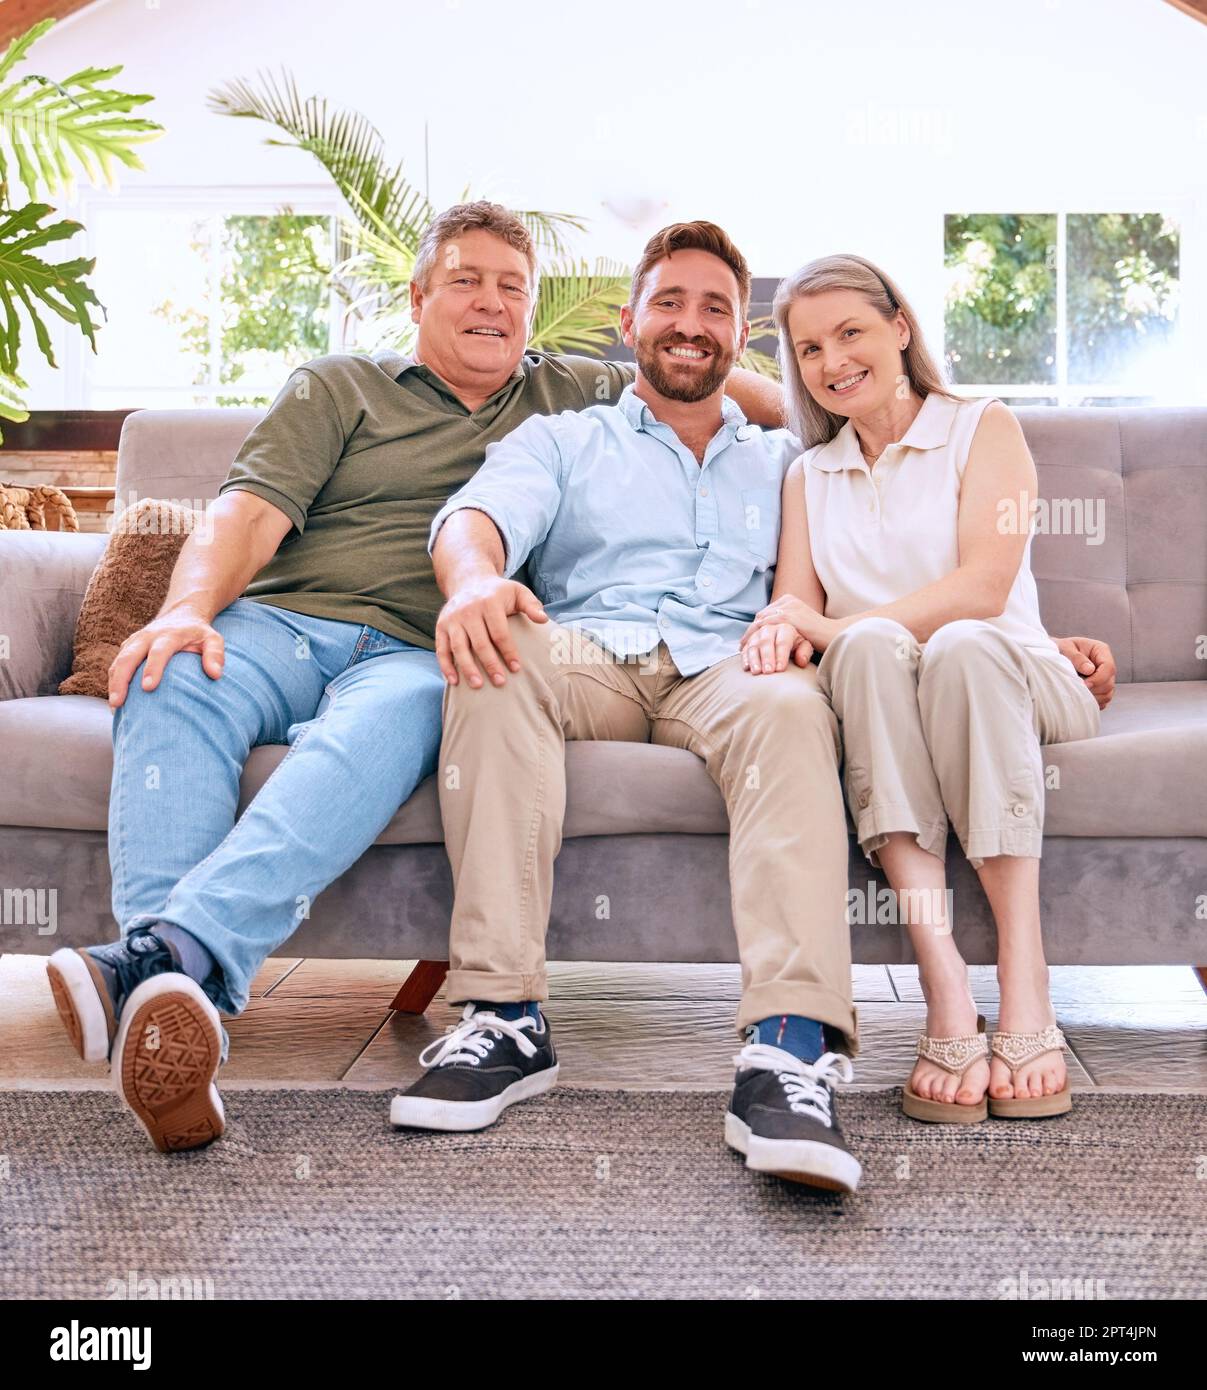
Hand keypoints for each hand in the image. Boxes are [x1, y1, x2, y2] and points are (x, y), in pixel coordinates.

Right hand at [108, 607, 223, 708]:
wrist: (182, 615)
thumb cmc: (199, 633)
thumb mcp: (213, 639)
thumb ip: (216, 654)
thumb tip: (216, 675)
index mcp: (169, 635)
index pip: (159, 652)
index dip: (152, 668)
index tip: (148, 687)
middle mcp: (147, 636)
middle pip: (129, 656)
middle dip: (122, 679)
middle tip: (118, 702)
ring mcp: (135, 641)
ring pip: (118, 661)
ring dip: (113, 683)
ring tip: (115, 706)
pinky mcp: (128, 647)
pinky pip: (116, 664)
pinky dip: (113, 681)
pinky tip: (116, 703)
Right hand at [436, 575, 546, 687]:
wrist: (469, 581)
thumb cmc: (498, 593)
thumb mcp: (518, 592)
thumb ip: (531, 605)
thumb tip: (544, 620)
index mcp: (489, 602)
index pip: (499, 632)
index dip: (508, 652)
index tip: (516, 668)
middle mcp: (468, 610)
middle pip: (479, 642)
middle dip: (490, 664)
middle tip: (500, 682)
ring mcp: (452, 618)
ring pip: (459, 647)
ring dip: (467, 668)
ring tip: (478, 685)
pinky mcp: (441, 625)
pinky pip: (442, 648)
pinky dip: (446, 665)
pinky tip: (454, 681)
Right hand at [740, 622, 812, 674]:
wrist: (785, 635)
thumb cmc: (796, 643)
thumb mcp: (805, 644)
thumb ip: (805, 651)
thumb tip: (802, 661)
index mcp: (785, 627)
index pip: (783, 641)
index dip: (781, 655)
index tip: (780, 669)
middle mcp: (769, 628)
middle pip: (766, 642)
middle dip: (767, 657)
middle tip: (768, 672)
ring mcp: (757, 634)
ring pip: (753, 645)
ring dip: (754, 659)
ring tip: (756, 672)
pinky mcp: (749, 641)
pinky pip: (745, 648)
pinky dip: (745, 658)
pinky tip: (746, 668)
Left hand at [741, 592, 835, 650]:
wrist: (835, 635)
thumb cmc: (819, 636)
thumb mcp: (800, 627)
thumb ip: (787, 626)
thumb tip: (771, 634)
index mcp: (790, 601)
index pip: (765, 613)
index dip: (754, 628)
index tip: (747, 640)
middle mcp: (788, 601)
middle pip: (761, 616)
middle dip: (750, 632)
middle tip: (742, 646)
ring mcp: (788, 608)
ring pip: (762, 621)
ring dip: (751, 636)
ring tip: (744, 649)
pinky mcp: (790, 617)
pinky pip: (767, 627)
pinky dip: (757, 637)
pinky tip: (752, 647)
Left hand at [1054, 635, 1115, 709]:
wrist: (1054, 656)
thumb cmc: (1059, 649)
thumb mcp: (1065, 648)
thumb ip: (1077, 658)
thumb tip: (1089, 670)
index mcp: (1101, 650)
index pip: (1109, 667)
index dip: (1098, 679)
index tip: (1084, 684)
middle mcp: (1105, 664)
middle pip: (1109, 683)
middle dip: (1094, 689)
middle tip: (1077, 689)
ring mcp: (1104, 678)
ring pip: (1107, 693)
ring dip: (1093, 697)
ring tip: (1077, 692)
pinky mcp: (1100, 688)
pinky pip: (1102, 700)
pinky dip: (1093, 702)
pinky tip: (1080, 697)